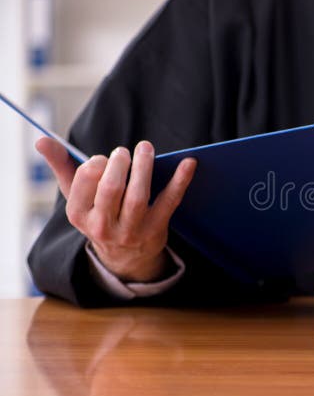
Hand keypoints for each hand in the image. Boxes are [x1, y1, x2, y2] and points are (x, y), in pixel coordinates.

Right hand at [36, 137, 196, 282]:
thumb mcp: (77, 196)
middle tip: (124, 151)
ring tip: (145, 148)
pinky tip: (189, 162)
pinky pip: (169, 202)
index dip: (94, 165)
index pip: (84, 185)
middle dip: (118, 165)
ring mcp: (131, 230)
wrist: (124, 255)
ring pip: (137, 197)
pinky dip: (180, 180)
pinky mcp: (156, 229)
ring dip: (143, 168)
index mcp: (79, 215)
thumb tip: (41, 140)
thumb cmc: (98, 213)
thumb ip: (61, 166)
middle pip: (111, 190)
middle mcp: (103, 226)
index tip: (102, 158)